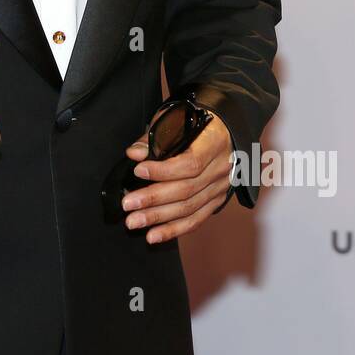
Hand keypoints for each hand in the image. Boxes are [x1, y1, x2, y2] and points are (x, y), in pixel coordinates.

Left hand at [120, 113, 232, 241]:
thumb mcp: (179, 119)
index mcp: (214, 143)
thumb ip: (156, 137)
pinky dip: (173, 230)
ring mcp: (220, 187)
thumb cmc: (199, 123)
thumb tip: (134, 154)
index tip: (138, 170)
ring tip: (134, 221)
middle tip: (128, 204)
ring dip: (159, 218)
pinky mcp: (216, 201)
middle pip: (187, 190)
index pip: (190, 163)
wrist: (227, 130)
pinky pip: (195, 220)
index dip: (163, 170)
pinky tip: (153, 235)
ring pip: (189, 208)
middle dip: (153, 199)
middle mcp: (221, 168)